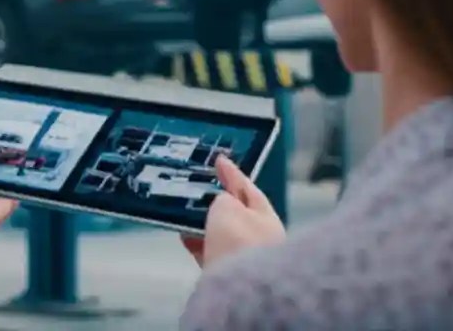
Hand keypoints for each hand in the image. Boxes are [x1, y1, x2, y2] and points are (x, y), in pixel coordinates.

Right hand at [181, 155, 285, 269]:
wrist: (239, 292)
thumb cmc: (239, 244)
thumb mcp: (228, 208)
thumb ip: (224, 200)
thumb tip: (222, 206)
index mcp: (267, 218)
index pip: (248, 188)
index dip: (232, 173)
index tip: (220, 160)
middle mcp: (261, 239)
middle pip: (236, 213)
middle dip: (218, 202)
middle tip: (200, 189)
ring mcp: (246, 259)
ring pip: (222, 234)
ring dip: (203, 224)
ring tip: (185, 214)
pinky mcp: (229, 276)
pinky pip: (212, 253)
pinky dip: (198, 243)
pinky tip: (185, 237)